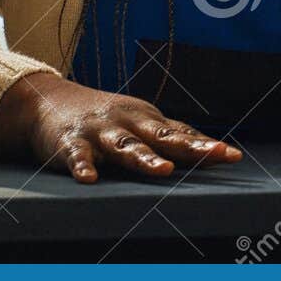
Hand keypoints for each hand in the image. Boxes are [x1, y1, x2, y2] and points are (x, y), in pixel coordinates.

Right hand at [0, 72, 241, 182]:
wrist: (48, 101)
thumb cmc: (105, 118)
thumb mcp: (139, 123)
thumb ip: (170, 137)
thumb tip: (213, 152)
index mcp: (148, 120)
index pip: (182, 134)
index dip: (206, 145)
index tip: (232, 156)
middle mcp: (128, 123)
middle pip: (162, 136)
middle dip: (189, 147)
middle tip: (214, 155)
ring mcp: (100, 132)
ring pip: (126, 146)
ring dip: (145, 158)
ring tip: (163, 170)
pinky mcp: (70, 143)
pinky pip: (78, 156)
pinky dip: (83, 167)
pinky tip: (89, 179)